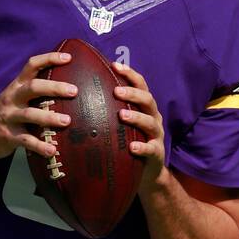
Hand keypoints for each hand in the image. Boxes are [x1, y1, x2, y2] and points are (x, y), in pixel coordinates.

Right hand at [0, 52, 76, 159]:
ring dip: (49, 117)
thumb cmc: (6, 114)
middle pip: (33, 87)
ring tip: (67, 121)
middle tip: (74, 91)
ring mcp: (9, 117)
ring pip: (30, 114)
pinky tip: (52, 150)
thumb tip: (66, 88)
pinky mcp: (7, 136)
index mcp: (17, 86)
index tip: (69, 58)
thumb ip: (35, 92)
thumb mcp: (15, 97)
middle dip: (54, 87)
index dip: (49, 59)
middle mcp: (12, 98)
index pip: (32, 66)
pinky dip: (39, 146)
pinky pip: (25, 141)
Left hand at [113, 61, 165, 190]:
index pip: (140, 85)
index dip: (130, 74)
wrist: (148, 173)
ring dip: (136, 117)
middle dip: (133, 94)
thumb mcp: (121, 125)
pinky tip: (132, 147)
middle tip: (116, 91)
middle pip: (147, 100)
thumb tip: (82, 94)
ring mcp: (156, 136)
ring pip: (150, 123)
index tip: (114, 65)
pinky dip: (142, 147)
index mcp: (144, 108)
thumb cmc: (128, 144)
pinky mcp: (156, 154)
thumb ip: (110, 110)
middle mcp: (153, 118)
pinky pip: (151, 149)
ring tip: (122, 115)